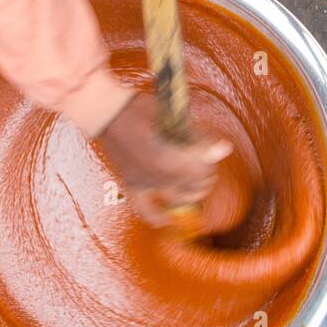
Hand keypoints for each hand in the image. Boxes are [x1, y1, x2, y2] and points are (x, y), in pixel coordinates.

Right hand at [96, 91, 231, 225]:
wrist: (105, 111)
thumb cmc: (136, 107)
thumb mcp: (172, 116)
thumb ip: (196, 135)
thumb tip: (221, 148)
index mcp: (169, 159)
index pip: (205, 168)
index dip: (212, 154)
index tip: (212, 145)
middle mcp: (158, 177)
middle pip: (198, 184)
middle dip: (206, 170)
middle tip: (205, 156)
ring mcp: (145, 183)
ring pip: (181, 199)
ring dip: (193, 189)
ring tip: (195, 178)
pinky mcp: (132, 185)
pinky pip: (146, 211)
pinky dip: (159, 217)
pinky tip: (168, 218)